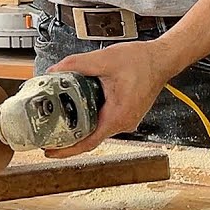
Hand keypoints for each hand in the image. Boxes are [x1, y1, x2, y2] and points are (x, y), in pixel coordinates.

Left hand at [43, 40, 176, 158]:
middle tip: (47, 132)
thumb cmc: (142, 61)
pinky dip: (90, 117)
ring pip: (97, 128)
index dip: (67, 149)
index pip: (88, 142)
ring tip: (59, 118)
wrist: (161, 59)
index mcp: (118, 116)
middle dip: (68, 136)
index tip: (50, 151)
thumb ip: (77, 64)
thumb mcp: (105, 59)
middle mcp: (123, 122)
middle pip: (90, 137)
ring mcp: (126, 119)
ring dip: (79, 124)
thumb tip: (55, 70)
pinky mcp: (126, 113)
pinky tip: (79, 107)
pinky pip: (104, 120)